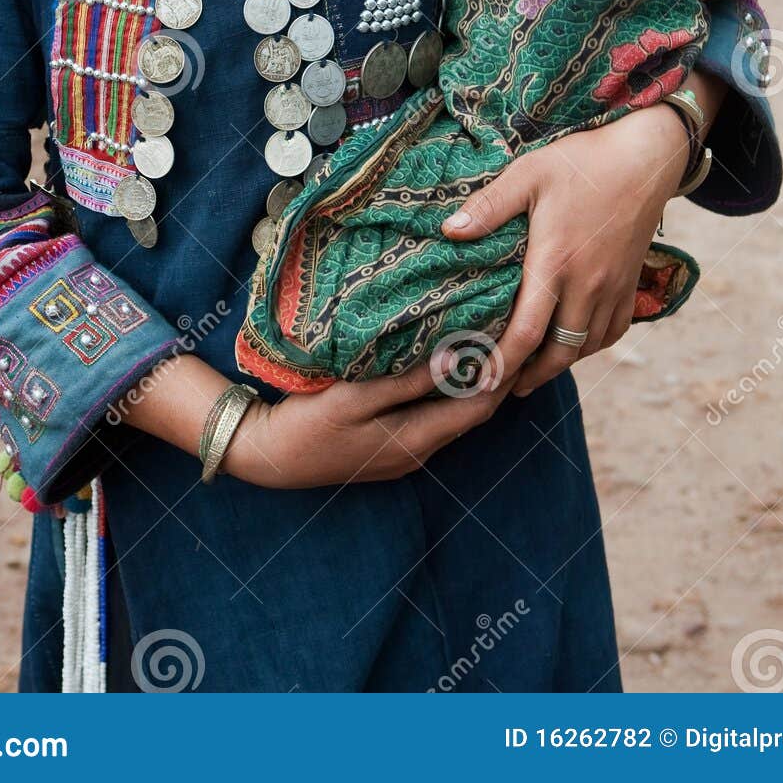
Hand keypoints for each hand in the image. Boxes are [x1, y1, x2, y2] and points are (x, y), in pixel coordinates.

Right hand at [221, 354, 503, 487]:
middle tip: (507, 326)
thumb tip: (458, 360)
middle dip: (495, 373)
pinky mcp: (389, 445)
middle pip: (472, 410)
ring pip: (453, 412)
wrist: (266, 457)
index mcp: (416, 440)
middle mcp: (419, 450)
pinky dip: (446, 387)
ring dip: (471, 380)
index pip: (479, 406)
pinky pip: (432, 414)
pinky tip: (442, 361)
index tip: (515, 330)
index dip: (503, 370)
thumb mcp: (354, 398)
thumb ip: (407, 381)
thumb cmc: (307, 425)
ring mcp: (404, 451)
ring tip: (482, 336)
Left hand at [440, 103, 691, 401]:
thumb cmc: (581, 162)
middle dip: (529, 376)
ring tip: (530, 370)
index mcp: (556, 261)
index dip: (503, 363)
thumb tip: (448, 231)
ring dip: (558, 363)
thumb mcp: (528, 174)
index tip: (481, 382)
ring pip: (586, 346)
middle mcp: (588, 284)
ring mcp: (613, 287)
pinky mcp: (630, 283)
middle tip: (501, 387)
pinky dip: (590, 345)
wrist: (645, 158)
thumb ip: (489, 206)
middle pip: (559, 352)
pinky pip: (613, 331)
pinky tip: (572, 343)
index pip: (527, 331)